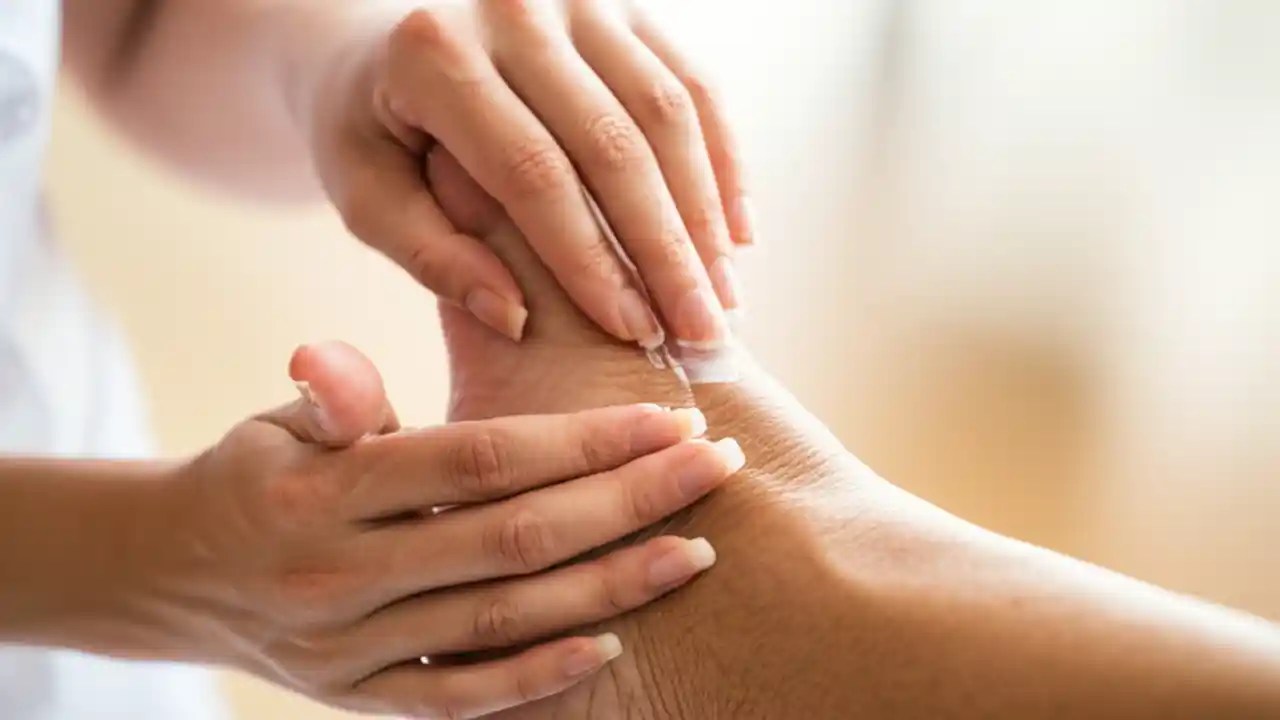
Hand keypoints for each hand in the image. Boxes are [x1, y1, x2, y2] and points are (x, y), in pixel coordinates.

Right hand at [163, 341, 737, 717]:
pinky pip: (459, 696)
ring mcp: (350, 647)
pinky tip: (611, 641)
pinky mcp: (358, 698)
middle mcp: (340, 573)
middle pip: (513, 536)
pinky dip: (535, 674)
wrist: (173, 576)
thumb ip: (332, 399)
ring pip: (502, 616)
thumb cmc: (253, 476)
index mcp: (325, 491)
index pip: (480, 459)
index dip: (581, 439)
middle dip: (628, 500)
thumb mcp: (277, 426)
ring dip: (609, 585)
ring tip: (695, 551)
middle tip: (715, 468)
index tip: (667, 417)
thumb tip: (326, 354)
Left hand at [307, 0, 751, 347]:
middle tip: (701, 334)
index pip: (533, 173)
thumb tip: (516, 321)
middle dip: (665, 251)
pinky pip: (692, 83)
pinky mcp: (624, 2)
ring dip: (704, 213)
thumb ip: (431, 255)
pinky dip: (722, 161)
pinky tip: (737, 236)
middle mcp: (514, 5)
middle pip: (615, 144)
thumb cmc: (371, 126)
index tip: (631, 333)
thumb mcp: (365, 193)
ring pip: (667, 111)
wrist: (378, 34)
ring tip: (724, 298)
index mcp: (435, 55)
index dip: (588, 260)